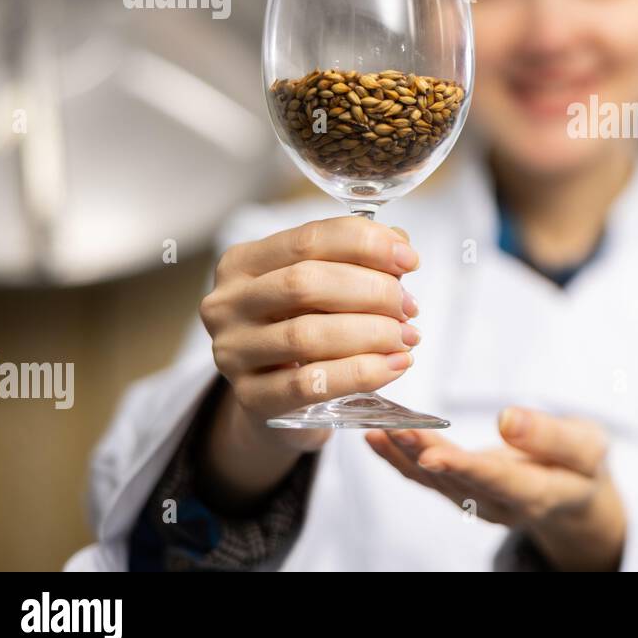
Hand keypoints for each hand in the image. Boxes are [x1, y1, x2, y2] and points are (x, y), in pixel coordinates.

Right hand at [197, 216, 421, 506]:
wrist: (278, 397)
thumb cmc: (306, 326)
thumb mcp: (325, 287)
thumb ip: (358, 260)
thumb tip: (400, 248)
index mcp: (244, 262)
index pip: (309, 239)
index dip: (366, 244)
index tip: (409, 260)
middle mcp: (227, 303)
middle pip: (306, 284)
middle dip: (371, 291)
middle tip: (408, 306)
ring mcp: (233, 352)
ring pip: (307, 335)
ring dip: (371, 333)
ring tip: (406, 337)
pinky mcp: (251, 398)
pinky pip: (310, 384)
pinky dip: (361, 372)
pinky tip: (394, 365)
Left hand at [366, 408, 626, 570]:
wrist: (576, 493)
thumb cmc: (583, 464)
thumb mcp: (587, 446)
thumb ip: (552, 436)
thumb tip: (508, 418)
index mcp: (537, 494)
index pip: (496, 481)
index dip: (464, 468)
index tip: (433, 455)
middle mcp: (499, 505)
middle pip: (456, 481)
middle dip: (422, 455)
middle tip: (394, 430)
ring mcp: (477, 502)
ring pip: (435, 481)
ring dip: (404, 455)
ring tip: (376, 427)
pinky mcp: (463, 490)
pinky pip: (428, 477)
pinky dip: (401, 457)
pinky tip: (377, 437)